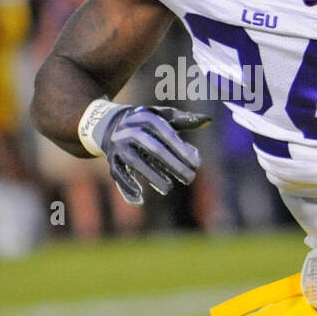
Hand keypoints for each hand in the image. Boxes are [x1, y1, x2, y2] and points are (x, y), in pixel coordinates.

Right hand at [94, 106, 210, 205]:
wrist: (109, 124)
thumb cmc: (146, 123)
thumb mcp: (163, 117)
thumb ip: (184, 120)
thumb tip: (207, 120)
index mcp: (146, 117)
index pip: (168, 135)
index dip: (183, 149)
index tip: (196, 164)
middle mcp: (130, 130)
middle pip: (154, 149)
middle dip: (173, 165)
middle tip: (190, 179)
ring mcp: (119, 145)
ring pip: (135, 162)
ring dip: (152, 176)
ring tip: (167, 188)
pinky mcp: (112, 160)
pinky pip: (118, 174)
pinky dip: (126, 187)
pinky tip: (140, 199)